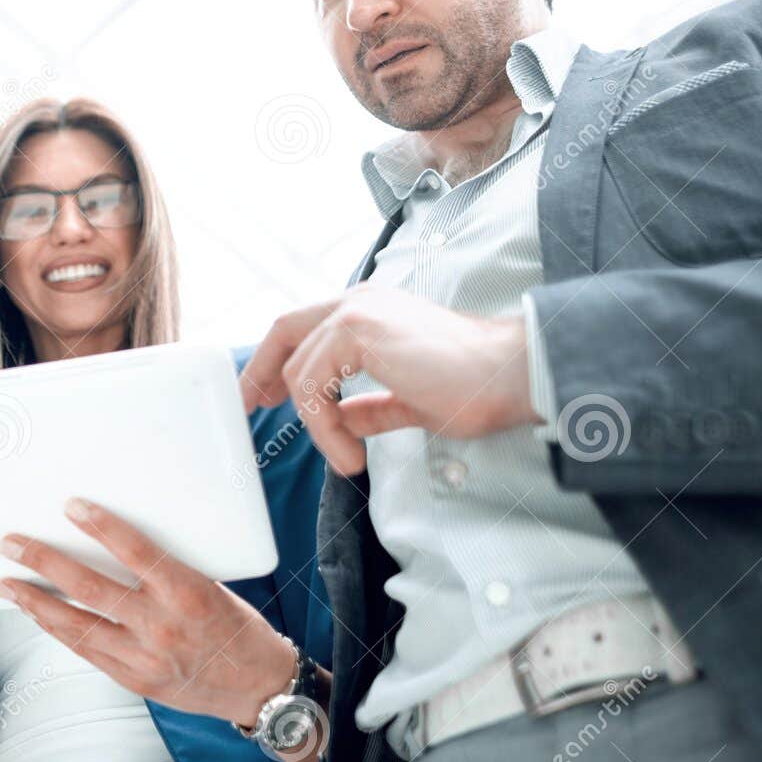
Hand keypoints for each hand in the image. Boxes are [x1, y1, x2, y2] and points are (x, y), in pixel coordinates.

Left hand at [0, 498, 295, 728]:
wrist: (257, 686)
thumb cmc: (237, 628)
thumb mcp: (211, 586)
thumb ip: (165, 570)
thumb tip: (116, 541)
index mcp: (187, 593)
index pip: (136, 551)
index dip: (100, 527)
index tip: (70, 507)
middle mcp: (161, 626)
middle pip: (89, 588)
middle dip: (43, 562)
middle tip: (11, 544)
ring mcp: (143, 657)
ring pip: (75, 625)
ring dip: (35, 601)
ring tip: (7, 583)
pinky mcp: (133, 679)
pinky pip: (85, 650)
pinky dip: (57, 629)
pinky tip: (38, 614)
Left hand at [239, 284, 538, 473]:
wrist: (511, 375)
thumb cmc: (474, 386)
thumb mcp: (410, 400)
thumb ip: (373, 406)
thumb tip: (347, 421)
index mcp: (372, 311)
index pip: (307, 327)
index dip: (278, 360)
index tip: (264, 394)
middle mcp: (360, 301)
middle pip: (285, 330)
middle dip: (261, 371)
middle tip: (250, 408)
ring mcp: (357, 311)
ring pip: (300, 370)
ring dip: (315, 425)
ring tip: (345, 459)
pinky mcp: (358, 330)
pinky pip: (315, 386)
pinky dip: (324, 428)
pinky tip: (351, 454)